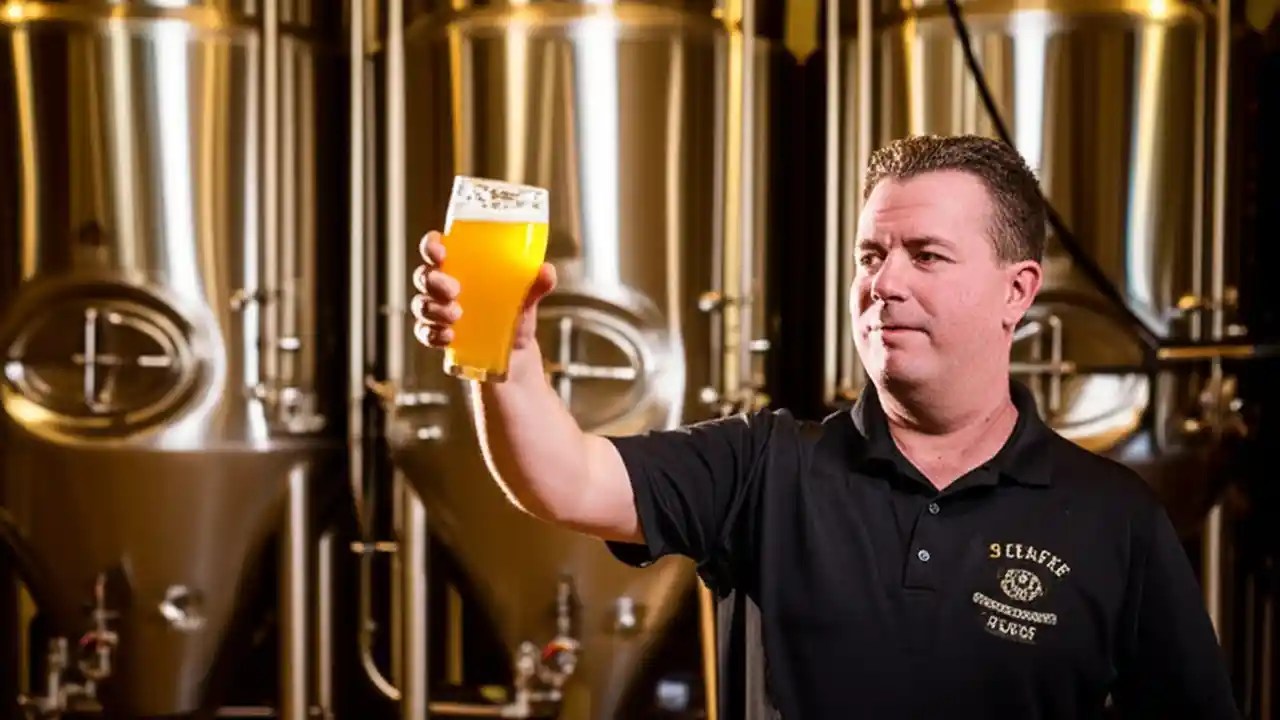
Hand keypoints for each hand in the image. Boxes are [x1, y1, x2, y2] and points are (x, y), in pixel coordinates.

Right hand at [410, 230, 556, 350]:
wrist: (516, 359)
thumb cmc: (515, 318)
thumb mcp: (527, 300)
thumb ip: (536, 285)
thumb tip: (547, 270)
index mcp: (463, 269)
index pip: (437, 249)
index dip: (431, 246)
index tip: (440, 251)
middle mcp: (445, 288)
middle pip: (424, 276)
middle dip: (433, 280)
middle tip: (454, 289)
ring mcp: (440, 314)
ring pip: (421, 305)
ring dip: (435, 309)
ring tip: (457, 316)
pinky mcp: (440, 338)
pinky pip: (424, 334)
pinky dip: (432, 335)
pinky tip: (449, 337)